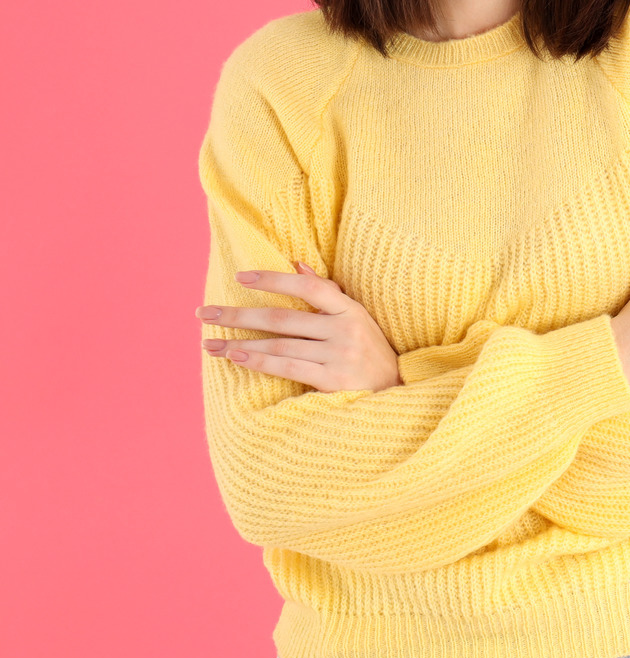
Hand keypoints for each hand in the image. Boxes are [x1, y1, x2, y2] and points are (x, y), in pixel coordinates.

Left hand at [199, 262, 401, 392]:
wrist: (396, 392)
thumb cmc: (370, 352)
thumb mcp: (356, 318)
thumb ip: (328, 293)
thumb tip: (297, 265)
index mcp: (351, 310)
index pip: (309, 288)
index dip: (274, 280)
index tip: (241, 278)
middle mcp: (345, 330)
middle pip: (283, 319)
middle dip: (239, 316)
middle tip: (205, 314)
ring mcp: (339, 356)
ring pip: (280, 345)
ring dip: (240, 344)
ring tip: (211, 343)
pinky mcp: (333, 381)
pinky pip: (288, 368)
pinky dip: (260, 362)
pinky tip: (237, 357)